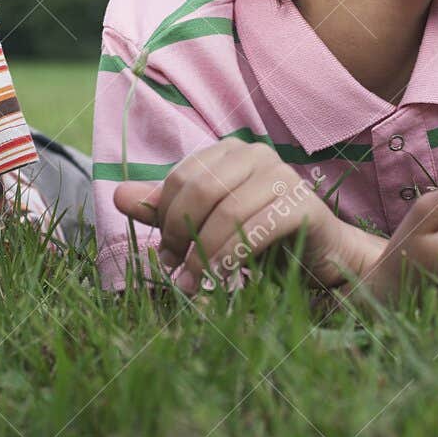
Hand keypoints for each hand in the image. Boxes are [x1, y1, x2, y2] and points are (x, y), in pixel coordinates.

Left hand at [111, 137, 360, 293]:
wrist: (319, 255)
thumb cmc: (259, 236)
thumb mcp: (206, 223)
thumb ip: (165, 209)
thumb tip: (118, 195)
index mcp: (228, 151)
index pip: (181, 177)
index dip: (165, 217)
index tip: (166, 254)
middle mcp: (256, 154)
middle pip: (200, 189)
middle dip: (181, 233)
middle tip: (176, 271)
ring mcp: (283, 176)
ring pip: (226, 211)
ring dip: (203, 254)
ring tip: (192, 284)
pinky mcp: (303, 204)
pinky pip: (256, 229)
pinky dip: (231, 257)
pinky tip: (220, 279)